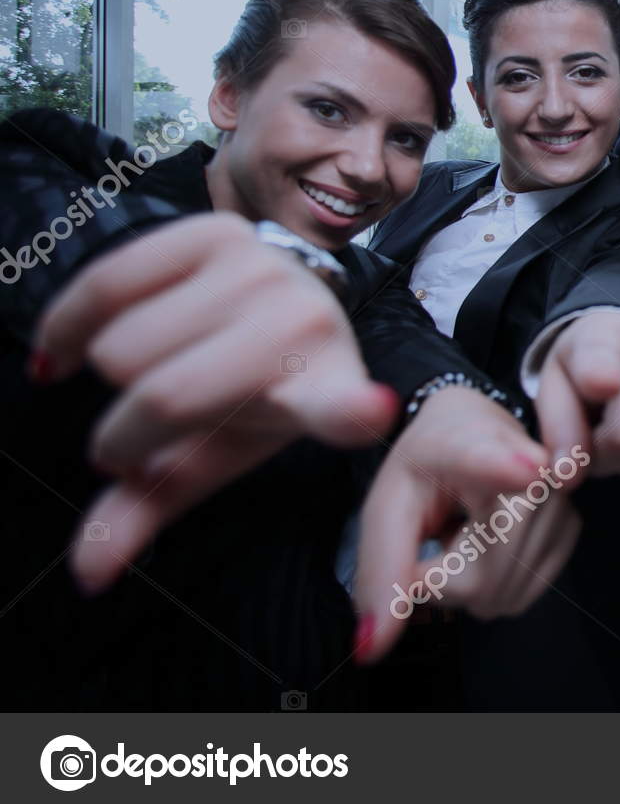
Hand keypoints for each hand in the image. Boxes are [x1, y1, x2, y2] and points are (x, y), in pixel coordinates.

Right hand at [46, 213, 396, 594]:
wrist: (277, 302)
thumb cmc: (247, 393)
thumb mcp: (215, 456)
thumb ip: (153, 507)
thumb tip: (87, 573)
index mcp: (323, 393)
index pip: (343, 407)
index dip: (352, 412)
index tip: (371, 410)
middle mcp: (303, 326)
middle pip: (163, 396)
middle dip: (125, 432)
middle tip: (134, 436)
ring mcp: (264, 272)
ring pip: (123, 346)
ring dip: (106, 378)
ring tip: (136, 383)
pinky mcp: (217, 230)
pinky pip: (105, 283)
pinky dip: (64, 325)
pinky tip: (63, 356)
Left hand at [353, 386, 580, 663]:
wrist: (474, 429)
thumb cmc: (428, 467)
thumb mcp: (388, 508)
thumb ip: (381, 573)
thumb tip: (369, 649)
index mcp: (470, 444)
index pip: (492, 459)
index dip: (508, 469)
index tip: (531, 469)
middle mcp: (531, 467)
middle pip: (481, 580)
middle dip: (441, 581)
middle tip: (436, 539)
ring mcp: (559, 499)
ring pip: (501, 596)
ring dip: (468, 585)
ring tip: (464, 534)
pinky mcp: (572, 524)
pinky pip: (522, 596)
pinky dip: (496, 586)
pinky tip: (490, 544)